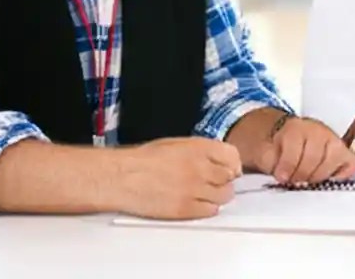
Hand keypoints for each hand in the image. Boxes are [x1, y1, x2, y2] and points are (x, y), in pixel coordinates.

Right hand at [116, 137, 241, 219]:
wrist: (122, 177)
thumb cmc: (143, 160)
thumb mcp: (176, 144)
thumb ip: (200, 151)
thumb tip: (220, 161)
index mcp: (197, 148)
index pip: (232, 155)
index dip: (232, 164)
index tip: (230, 169)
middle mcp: (200, 167)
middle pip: (230, 178)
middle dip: (225, 180)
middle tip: (216, 182)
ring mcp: (194, 189)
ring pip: (224, 196)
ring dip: (218, 195)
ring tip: (205, 193)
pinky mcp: (186, 208)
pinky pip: (210, 211)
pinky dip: (208, 208)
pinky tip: (197, 202)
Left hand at [258, 116, 354, 185]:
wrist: (283, 138)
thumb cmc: (277, 148)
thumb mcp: (266, 153)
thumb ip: (271, 162)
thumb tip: (282, 176)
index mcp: (296, 127)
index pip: (296, 145)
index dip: (287, 165)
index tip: (281, 176)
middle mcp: (318, 130)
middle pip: (315, 155)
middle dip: (302, 173)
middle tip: (294, 180)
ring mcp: (333, 140)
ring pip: (335, 158)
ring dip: (319, 175)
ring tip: (308, 179)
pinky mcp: (344, 152)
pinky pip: (352, 164)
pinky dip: (342, 174)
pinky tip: (327, 178)